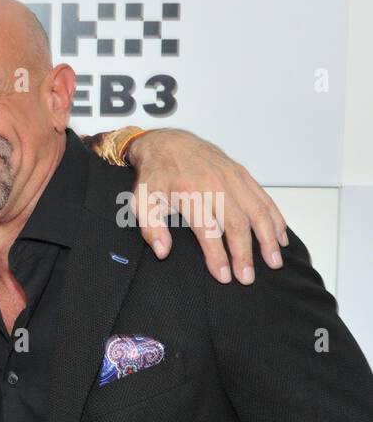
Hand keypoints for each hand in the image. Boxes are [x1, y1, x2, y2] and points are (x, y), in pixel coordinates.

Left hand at [126, 129, 287, 283]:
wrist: (168, 142)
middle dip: (244, 254)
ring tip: (273, 262)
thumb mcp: (141, 201)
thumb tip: (162, 251)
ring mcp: (232, 178)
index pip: (208, 231)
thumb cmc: (155, 175)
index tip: (224, 277)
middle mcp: (215, 185)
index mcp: (190, 193)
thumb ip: (151, 227)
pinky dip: (275, 218)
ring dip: (268, 238)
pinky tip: (280, 236)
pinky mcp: (242, 174)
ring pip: (257, 211)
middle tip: (248, 278)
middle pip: (237, 224)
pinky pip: (263, 198)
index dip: (217, 256)